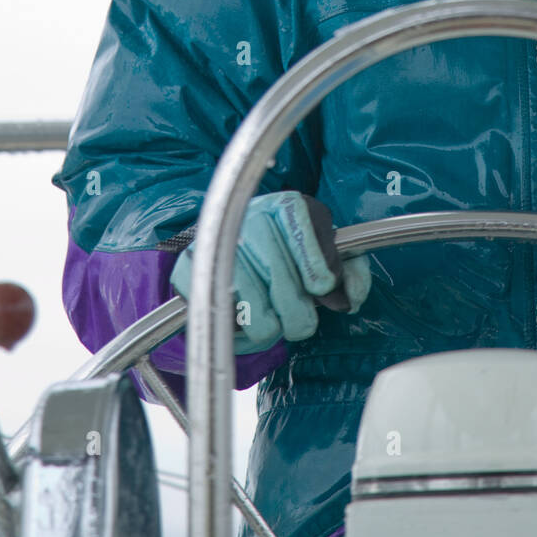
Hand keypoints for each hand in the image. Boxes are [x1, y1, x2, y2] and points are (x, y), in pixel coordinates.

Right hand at [170, 191, 371, 353]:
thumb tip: (346, 298)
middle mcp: (247, 218)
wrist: (231, 246)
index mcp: (285, 205)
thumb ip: (347, 272)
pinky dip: (238, 330)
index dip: (314, 266)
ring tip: (271, 316)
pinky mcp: (189, 270)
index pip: (301, 230)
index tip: (322, 288)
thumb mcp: (323, 252)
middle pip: (280, 276)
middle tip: (301, 320)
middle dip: (298, 311)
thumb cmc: (287, 253)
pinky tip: (243, 315)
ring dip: (270, 326)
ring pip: (255, 310)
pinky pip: (223, 319)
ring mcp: (215, 243)